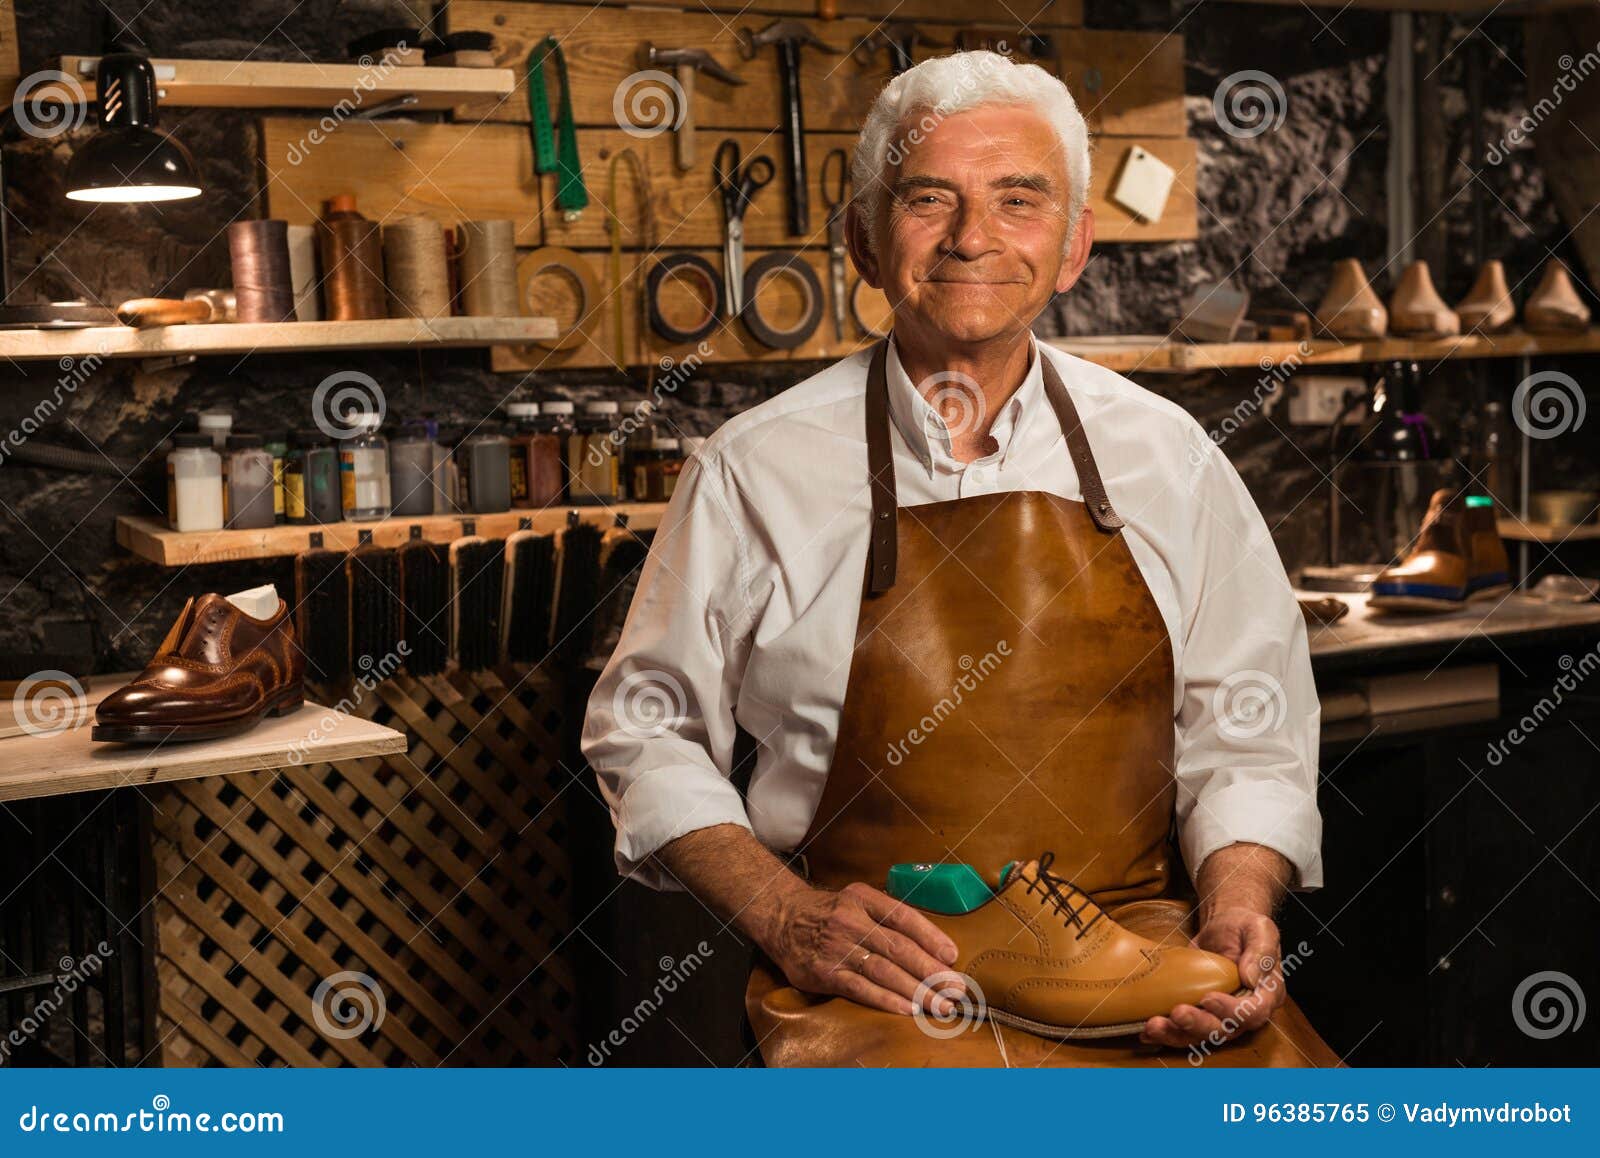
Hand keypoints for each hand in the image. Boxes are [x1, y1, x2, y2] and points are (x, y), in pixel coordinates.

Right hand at [761, 881, 961, 1016]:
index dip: (931, 937)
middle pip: (899, 948)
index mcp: (864, 899)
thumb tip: (932, 947)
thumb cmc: (830, 913)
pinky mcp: (824, 972)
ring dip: (916, 991)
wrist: (782, 917)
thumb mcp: (857, 901)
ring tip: (940, 1005)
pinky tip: (907, 1009)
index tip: (952, 956)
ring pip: (884, 972)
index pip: (904, 917)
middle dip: (931, 971)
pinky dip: (886, 1000)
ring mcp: (837, 948)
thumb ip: (888, 918)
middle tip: (956, 989)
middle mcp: (851, 921)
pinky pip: (860, 989)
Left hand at [1141, 906, 1285, 1049]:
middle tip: (1177, 1013)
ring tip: (1154, 1025)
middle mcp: (1244, 1012)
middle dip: (1198, 1024)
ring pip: (1200, 1036)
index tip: (1208, 998)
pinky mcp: (1199, 1012)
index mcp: (1266, 995)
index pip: (1253, 1013)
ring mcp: (1220, 1016)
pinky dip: (1165, 1033)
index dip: (1231, 1011)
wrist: (1226, 926)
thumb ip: (1261, 951)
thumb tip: (1251, 977)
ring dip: (1176, 1034)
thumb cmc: (1245, 927)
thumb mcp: (1260, 929)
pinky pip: (1183, 1030)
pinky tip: (1145, 1031)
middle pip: (1223, 1030)